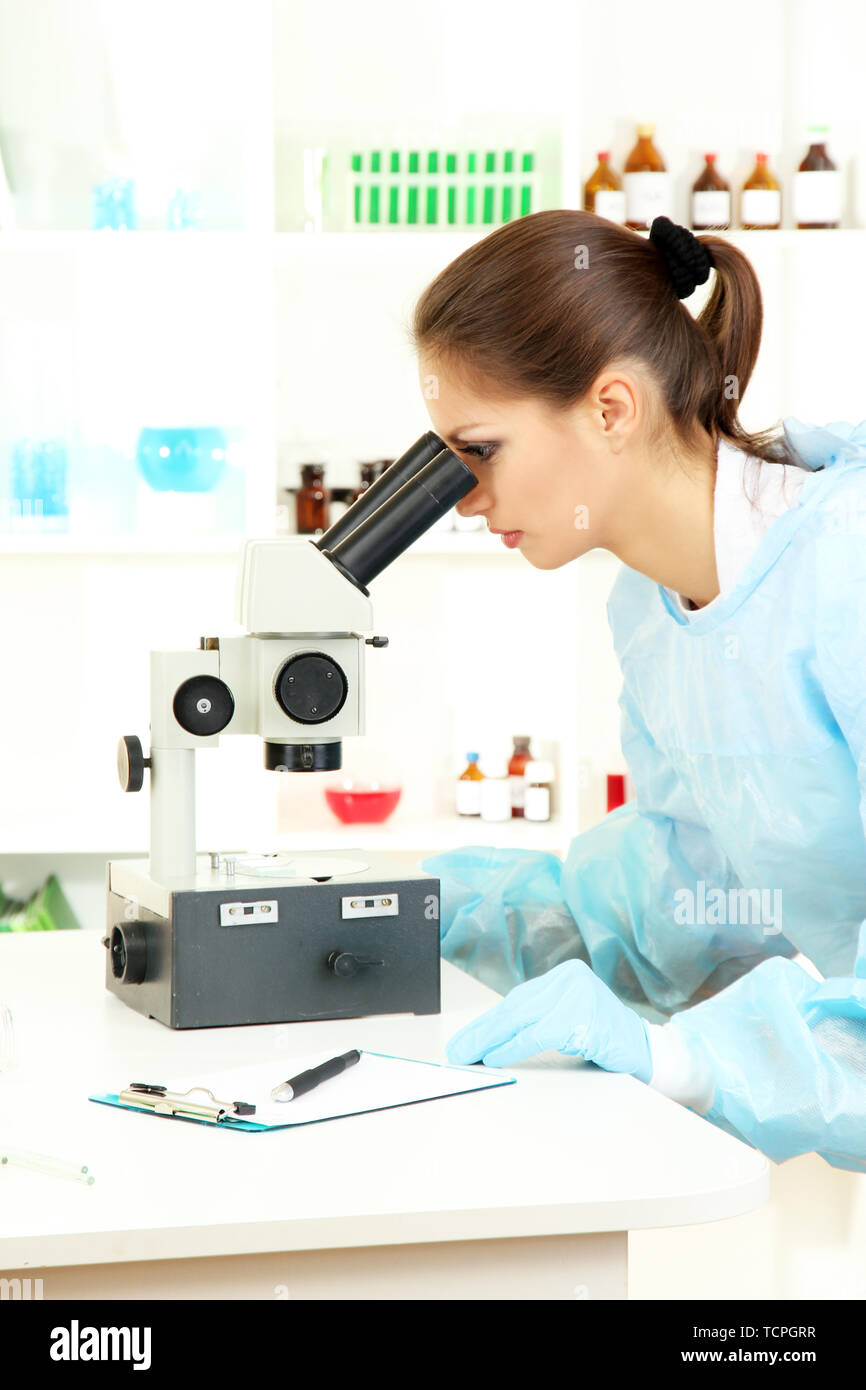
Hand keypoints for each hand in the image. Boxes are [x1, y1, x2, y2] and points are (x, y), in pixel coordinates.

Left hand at [446, 958, 652, 1080]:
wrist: (647, 1052)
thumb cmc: (605, 1039)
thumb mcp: (569, 1017)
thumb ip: (538, 1017)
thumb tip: (490, 1034)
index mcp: (565, 974)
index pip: (517, 999)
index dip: (488, 1021)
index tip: (465, 1037)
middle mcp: (570, 979)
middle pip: (515, 1008)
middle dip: (482, 1031)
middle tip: (456, 1049)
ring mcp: (578, 996)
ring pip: (521, 1020)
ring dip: (489, 1041)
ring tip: (467, 1055)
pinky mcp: (582, 1020)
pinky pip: (537, 1035)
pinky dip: (511, 1048)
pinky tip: (493, 1058)